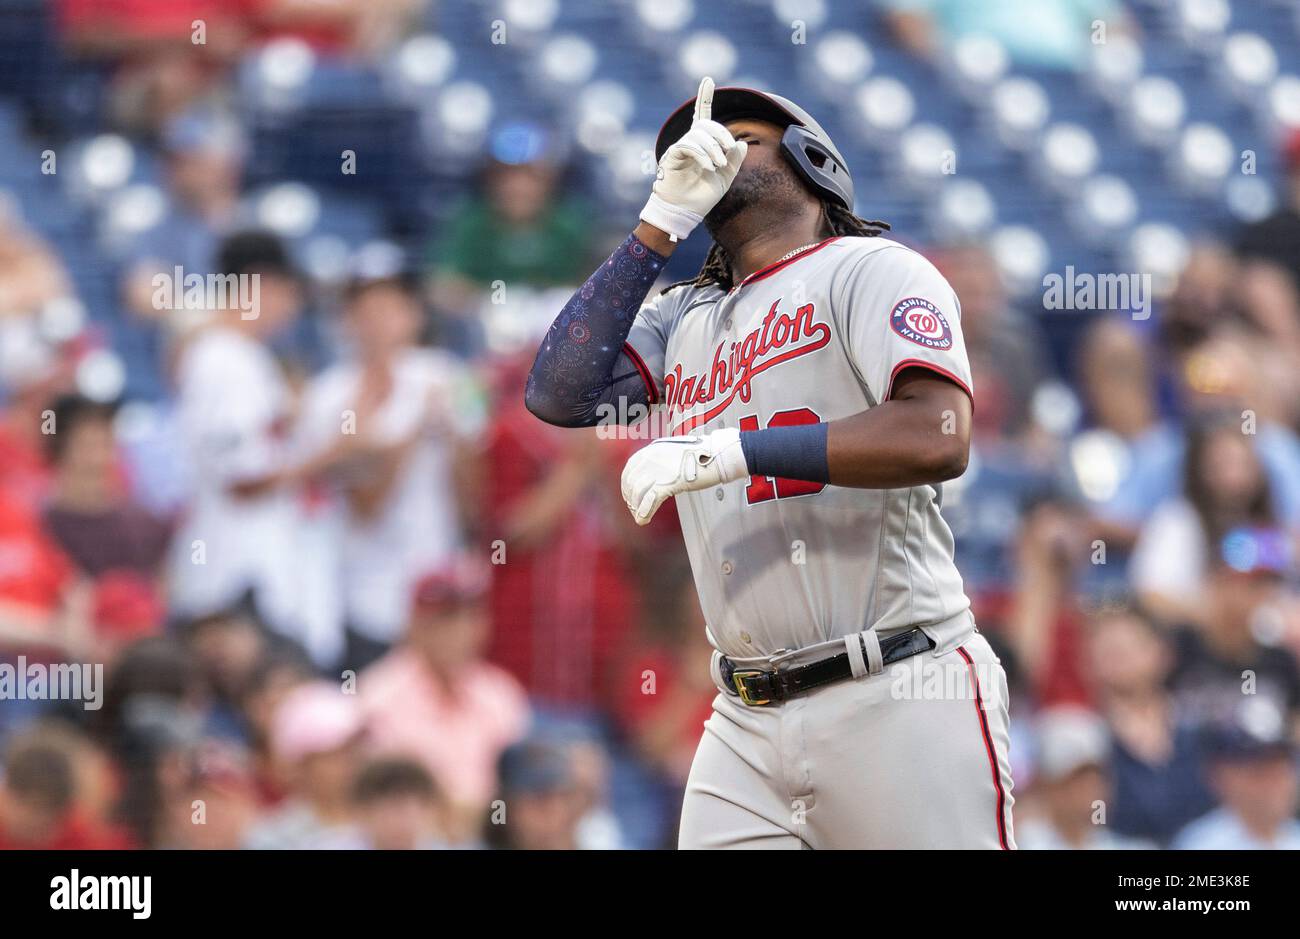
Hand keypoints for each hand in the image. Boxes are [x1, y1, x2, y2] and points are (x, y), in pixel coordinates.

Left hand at [620, 428, 747, 524]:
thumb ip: (661, 460)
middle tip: (634, 508)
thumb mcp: (674, 451)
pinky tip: (643, 520)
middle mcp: (651, 458)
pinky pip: (649, 500)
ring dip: (636, 506)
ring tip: (640, 515)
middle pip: (630, 481)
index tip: (629, 494)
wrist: (717, 454)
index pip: (630, 468)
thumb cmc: (702, 453)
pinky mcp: (669, 482)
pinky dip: (644, 512)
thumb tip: (656, 474)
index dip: (627, 484)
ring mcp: (659, 470)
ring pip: (637, 492)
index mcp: (652, 449)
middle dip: (630, 497)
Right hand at [639, 77, 747, 241]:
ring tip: (719, 165)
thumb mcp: (725, 178)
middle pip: (705, 124)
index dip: (704, 97)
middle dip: (720, 133)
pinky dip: (702, 155)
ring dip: (713, 149)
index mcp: (702, 145)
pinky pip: (688, 146)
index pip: (703, 116)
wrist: (684, 212)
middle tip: (728, 149)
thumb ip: (734, 160)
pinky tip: (708, 167)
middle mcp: (690, 143)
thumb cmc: (702, 197)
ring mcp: (679, 148)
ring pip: (698, 135)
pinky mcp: (672, 155)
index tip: (708, 79)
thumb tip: (740, 143)